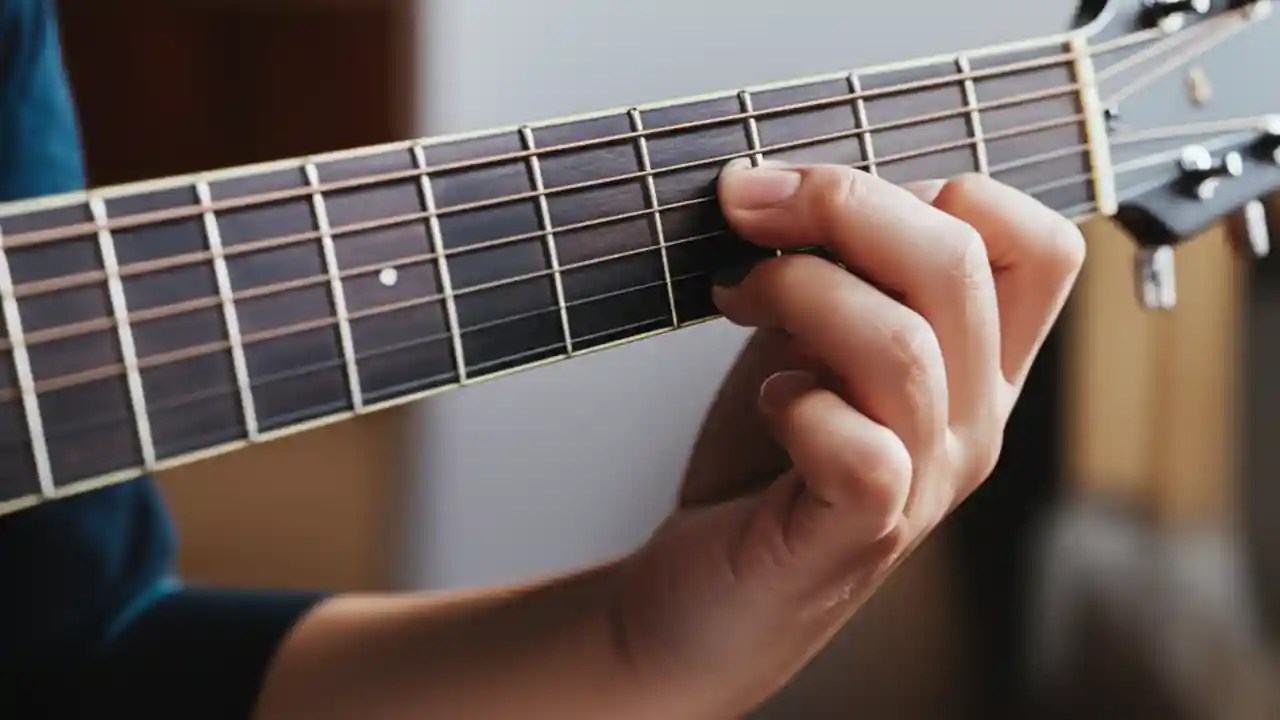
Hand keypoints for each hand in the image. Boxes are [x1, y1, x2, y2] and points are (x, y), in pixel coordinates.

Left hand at [609, 160, 1084, 715]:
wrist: (702, 593)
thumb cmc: (760, 460)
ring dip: (798, 291)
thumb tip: (805, 186)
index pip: (1040, 245)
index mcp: (978, 363)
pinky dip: (799, 403)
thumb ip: (839, 267)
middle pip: (961, 264)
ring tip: (739, 296)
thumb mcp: (808, 335)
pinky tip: (771, 399)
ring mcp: (927, 482)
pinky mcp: (861, 533)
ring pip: (903, 347)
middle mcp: (974, 420)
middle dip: (843, 202)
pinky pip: (862, 449)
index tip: (829, 194)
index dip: (946, 188)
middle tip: (748, 205)